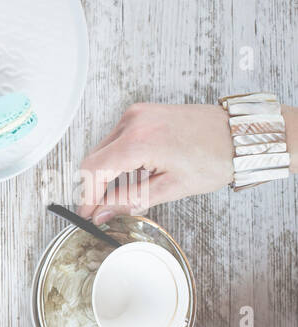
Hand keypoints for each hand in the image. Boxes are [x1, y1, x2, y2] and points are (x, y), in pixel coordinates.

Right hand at [77, 103, 232, 221]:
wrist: (238, 134)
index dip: (87, 196)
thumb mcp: (171, 188)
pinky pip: (116, 139)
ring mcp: (137, 114)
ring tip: (126, 191)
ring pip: (103, 150)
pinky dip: (118, 159)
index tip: (88, 213)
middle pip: (94, 159)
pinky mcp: (142, 113)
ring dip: (107, 173)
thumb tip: (102, 213)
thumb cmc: (215, 157)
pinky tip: (134, 173)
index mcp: (139, 140)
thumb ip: (129, 201)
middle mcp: (134, 121)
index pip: (94, 170)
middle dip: (95, 186)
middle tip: (102, 208)